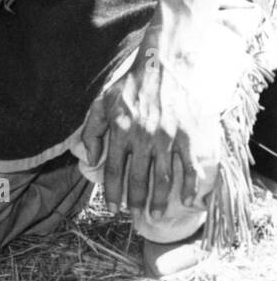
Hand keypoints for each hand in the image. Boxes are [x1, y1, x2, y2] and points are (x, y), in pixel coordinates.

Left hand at [80, 48, 219, 217]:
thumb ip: (92, 130)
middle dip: (135, 201)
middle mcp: (144, 136)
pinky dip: (191, 188)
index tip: (113, 208)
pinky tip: (189, 202)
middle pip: (138, 178)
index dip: (112, 192)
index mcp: (121, 128)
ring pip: (163, 179)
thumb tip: (90, 159)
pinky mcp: (190, 136)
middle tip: (135, 216)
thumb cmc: (133, 85)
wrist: (167, 64)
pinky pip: (191, 169)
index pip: (114, 169)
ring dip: (159, 201)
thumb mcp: (104, 102)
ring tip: (155, 216)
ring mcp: (169, 137)